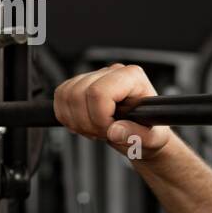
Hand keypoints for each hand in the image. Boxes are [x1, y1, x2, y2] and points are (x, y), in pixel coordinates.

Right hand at [52, 63, 173, 160]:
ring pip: (66, 94)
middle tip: (103, 133)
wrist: (143, 134)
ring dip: (76, 120)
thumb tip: (115, 130)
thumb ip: (136, 135)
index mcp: (132, 78)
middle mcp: (113, 73)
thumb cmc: (150, 131)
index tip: (109, 131)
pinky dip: (66, 116)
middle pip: (78, 94)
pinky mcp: (80, 84)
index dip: (99, 117)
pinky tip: (85, 124)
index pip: (99, 92)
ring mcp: (95, 77)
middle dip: (87, 122)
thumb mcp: (151, 139)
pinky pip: (60, 96)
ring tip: (95, 130)